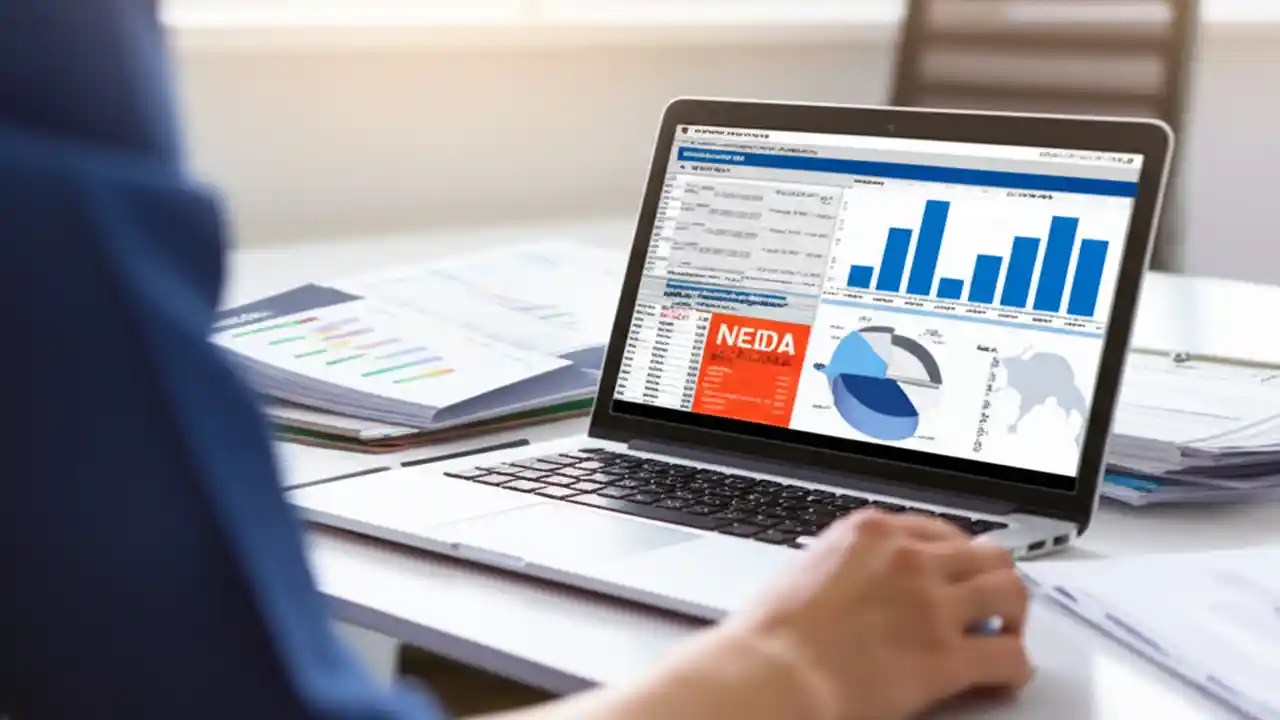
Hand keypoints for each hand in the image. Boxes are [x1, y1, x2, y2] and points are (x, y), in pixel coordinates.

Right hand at [723, 510, 1032, 719]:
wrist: (770, 673)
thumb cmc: (771, 634)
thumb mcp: (807, 568)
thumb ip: (849, 564)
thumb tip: (865, 583)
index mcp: (872, 532)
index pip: (939, 530)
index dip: (955, 556)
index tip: (957, 572)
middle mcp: (909, 559)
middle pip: (984, 554)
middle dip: (992, 577)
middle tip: (991, 601)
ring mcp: (931, 604)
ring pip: (1009, 593)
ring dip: (1013, 616)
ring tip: (1007, 634)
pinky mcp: (945, 655)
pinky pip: (1008, 656)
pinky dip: (1013, 668)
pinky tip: (1004, 678)